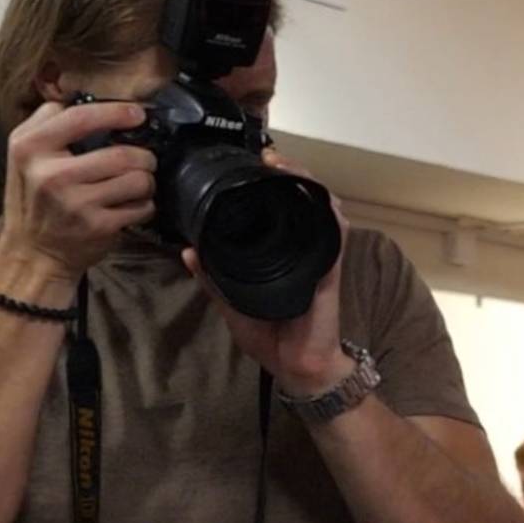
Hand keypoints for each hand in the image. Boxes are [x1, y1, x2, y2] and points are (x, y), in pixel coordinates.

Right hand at [0, 98, 152, 281]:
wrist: (33, 251)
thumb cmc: (33, 196)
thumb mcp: (22, 153)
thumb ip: (47, 120)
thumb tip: (82, 100)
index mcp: (29, 147)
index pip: (81, 117)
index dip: (116, 112)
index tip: (137, 113)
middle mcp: (51, 174)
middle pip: (122, 154)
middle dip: (144, 156)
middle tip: (144, 159)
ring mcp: (76, 203)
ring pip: (138, 180)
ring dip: (147, 180)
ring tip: (138, 182)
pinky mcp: (98, 227)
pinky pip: (142, 207)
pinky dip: (144, 204)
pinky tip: (131, 204)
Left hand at [189, 152, 347, 394]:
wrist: (296, 366)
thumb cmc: (269, 337)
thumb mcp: (231, 303)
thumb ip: (212, 278)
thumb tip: (188, 252)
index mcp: (278, 253)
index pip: (278, 208)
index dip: (270, 182)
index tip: (253, 164)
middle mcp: (300, 249)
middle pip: (302, 198)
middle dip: (289, 171)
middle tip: (268, 156)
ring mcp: (317, 257)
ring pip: (321, 207)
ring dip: (307, 182)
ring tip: (285, 166)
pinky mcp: (329, 270)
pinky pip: (335, 233)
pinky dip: (328, 211)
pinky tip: (314, 194)